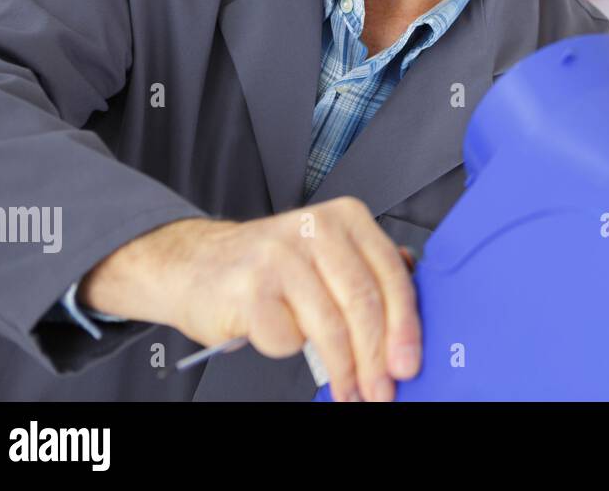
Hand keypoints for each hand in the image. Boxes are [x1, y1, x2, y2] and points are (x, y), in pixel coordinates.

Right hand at [79, 197, 420, 401]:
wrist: (195, 263)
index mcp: (346, 218)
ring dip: (344, 370)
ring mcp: (280, 256)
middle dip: (377, 357)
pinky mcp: (250, 288)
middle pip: (364, 304)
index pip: (391, 276)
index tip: (409, 363)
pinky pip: (287, 339)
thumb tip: (412, 315)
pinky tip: (284, 342)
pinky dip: (290, 351)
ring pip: (330, 327)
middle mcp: (315, 229)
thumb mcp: (327, 253)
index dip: (405, 327)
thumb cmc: (268, 265)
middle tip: (381, 389)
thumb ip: (369, 271)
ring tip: (349, 391)